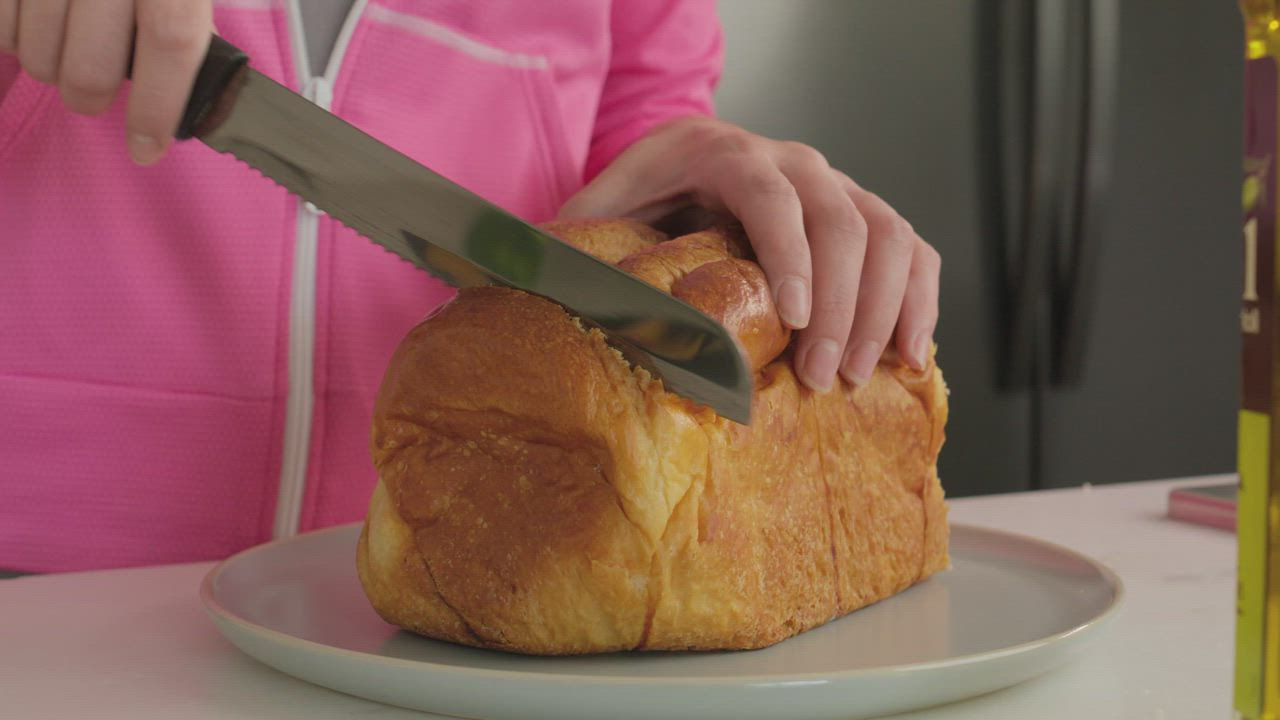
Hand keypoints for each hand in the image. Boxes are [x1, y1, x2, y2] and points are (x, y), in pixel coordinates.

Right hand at [0, 0, 213, 164]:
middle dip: (90, 98)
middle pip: (94, 63)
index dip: (158, 104)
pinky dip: (12, 37)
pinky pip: (0, 24)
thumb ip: (186, 19)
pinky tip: (32, 21)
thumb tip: (199, 95)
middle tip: (92, 98)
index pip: (171, 39)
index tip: (148, 148)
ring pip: (37, 49)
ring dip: (48, 67)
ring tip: (62, 49)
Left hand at [559, 116, 940, 392]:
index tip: (795, 316)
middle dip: (842, 304)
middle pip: (842, 221)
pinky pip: (916, 251)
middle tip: (821, 376)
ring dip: (884, 309)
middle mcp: (796, 163)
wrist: (691, 154)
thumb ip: (584, 233)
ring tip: (856, 376)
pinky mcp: (867, 216)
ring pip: (890, 235)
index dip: (789, 253)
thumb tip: (545, 280)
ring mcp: (839, 187)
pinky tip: (909, 356)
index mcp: (728, 154)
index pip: (772, 195)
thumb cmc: (648, 189)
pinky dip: (922, 301)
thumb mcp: (607, 200)